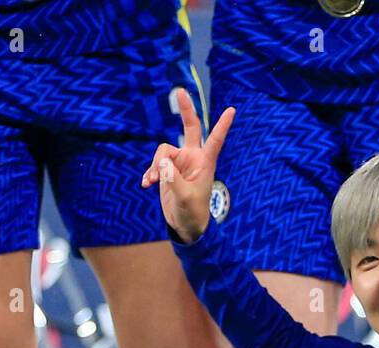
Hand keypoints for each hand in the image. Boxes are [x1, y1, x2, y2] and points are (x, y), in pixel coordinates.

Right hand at [140, 88, 234, 243]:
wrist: (184, 225)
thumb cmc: (192, 213)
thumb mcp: (184, 198)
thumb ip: (173, 179)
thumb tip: (160, 163)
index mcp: (205, 162)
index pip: (215, 140)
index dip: (223, 125)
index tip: (233, 110)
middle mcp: (193, 158)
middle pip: (190, 127)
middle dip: (185, 110)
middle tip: (180, 91)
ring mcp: (179, 162)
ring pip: (162, 152)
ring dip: (154, 166)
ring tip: (150, 182)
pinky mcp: (167, 170)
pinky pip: (155, 164)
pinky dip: (149, 173)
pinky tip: (145, 184)